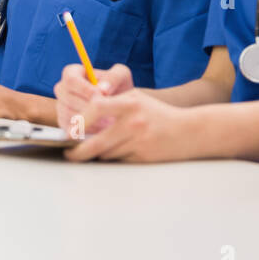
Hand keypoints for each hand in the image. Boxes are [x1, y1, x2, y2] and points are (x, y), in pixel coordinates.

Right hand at [54, 63, 133, 139]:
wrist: (119, 105)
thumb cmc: (118, 86)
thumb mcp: (121, 75)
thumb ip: (113, 77)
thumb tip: (102, 89)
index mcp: (72, 72)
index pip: (70, 79)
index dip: (84, 88)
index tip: (100, 95)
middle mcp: (62, 89)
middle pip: (68, 99)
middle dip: (89, 107)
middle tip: (108, 112)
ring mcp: (61, 106)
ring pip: (69, 115)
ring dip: (90, 119)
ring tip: (109, 121)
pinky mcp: (64, 123)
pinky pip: (71, 128)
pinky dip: (88, 130)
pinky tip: (102, 129)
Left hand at [65, 89, 196, 161]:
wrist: (189, 131)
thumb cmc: (157, 114)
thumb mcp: (137, 99)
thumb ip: (112, 104)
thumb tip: (83, 118)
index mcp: (130, 103)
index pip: (96, 108)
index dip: (80, 120)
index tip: (71, 130)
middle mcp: (133, 122)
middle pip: (96, 142)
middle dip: (78, 151)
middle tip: (69, 153)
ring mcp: (139, 141)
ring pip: (106, 153)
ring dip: (98, 154)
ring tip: (94, 151)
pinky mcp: (143, 157)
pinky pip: (119, 160)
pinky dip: (113, 158)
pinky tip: (116, 152)